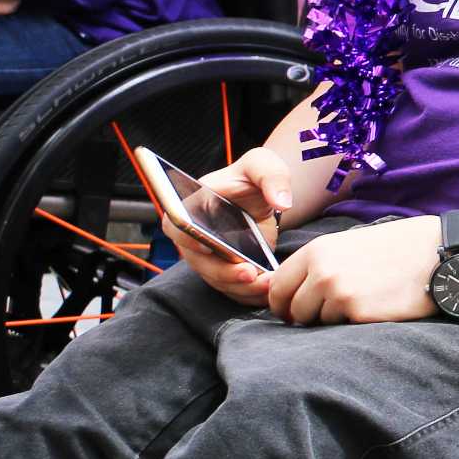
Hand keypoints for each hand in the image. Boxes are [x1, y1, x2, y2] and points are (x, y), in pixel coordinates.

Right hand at [161, 146, 293, 301]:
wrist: (263, 196)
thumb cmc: (254, 177)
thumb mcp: (263, 165)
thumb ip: (272, 176)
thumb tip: (281, 201)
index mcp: (192, 206)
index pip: (177, 225)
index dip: (187, 238)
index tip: (206, 247)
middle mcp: (194, 236)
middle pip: (198, 262)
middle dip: (223, 272)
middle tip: (250, 273)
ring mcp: (208, 256)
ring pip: (216, 280)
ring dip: (240, 287)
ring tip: (267, 284)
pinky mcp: (224, 270)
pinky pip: (232, 288)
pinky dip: (249, 293)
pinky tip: (269, 288)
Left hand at [265, 216, 442, 325]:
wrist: (438, 253)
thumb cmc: (397, 247)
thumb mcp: (349, 244)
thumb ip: (316, 264)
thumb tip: (281, 288)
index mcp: (317, 250)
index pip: (277, 286)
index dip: (282, 303)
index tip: (293, 309)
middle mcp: (322, 272)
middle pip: (292, 309)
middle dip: (305, 315)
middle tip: (328, 311)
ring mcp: (339, 294)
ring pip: (317, 321)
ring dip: (332, 318)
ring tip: (361, 301)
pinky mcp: (358, 314)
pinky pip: (341, 328)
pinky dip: (354, 322)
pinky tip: (375, 306)